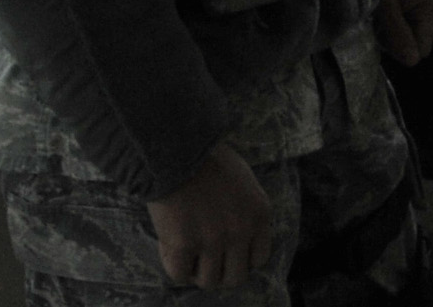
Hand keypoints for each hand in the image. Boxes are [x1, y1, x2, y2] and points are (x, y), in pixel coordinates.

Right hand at [147, 144, 271, 288]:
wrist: (178, 151)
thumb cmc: (209, 161)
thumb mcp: (244, 183)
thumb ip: (246, 211)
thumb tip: (238, 238)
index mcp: (259, 215)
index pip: (259, 259)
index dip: (241, 260)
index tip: (228, 255)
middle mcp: (240, 231)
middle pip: (235, 277)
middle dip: (221, 273)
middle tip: (207, 262)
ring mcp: (212, 241)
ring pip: (209, 281)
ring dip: (197, 273)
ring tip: (189, 256)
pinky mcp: (183, 245)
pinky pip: (180, 275)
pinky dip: (175, 267)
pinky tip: (172, 250)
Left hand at [374, 0, 432, 65]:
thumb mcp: (386, 4)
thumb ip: (398, 32)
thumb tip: (413, 63)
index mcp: (432, 10)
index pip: (421, 50)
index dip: (401, 48)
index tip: (385, 33)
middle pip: (416, 47)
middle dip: (395, 42)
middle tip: (381, 24)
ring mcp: (430, 14)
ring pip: (410, 42)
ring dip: (392, 36)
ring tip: (381, 18)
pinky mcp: (422, 14)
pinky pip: (408, 33)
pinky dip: (394, 30)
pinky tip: (386, 18)